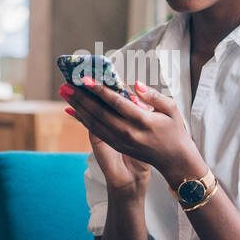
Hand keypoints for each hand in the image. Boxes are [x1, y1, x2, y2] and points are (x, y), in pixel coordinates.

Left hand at [60, 78, 205, 188]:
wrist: (174, 160)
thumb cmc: (175, 131)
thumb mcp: (172, 110)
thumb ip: (153, 96)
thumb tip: (135, 85)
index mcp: (143, 121)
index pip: (116, 103)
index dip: (100, 90)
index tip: (86, 79)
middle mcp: (128, 132)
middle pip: (99, 112)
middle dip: (81, 97)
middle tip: (66, 84)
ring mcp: (121, 141)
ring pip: (94, 123)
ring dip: (78, 107)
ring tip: (65, 94)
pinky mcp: (117, 145)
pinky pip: (96, 132)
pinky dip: (83, 120)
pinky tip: (73, 111)